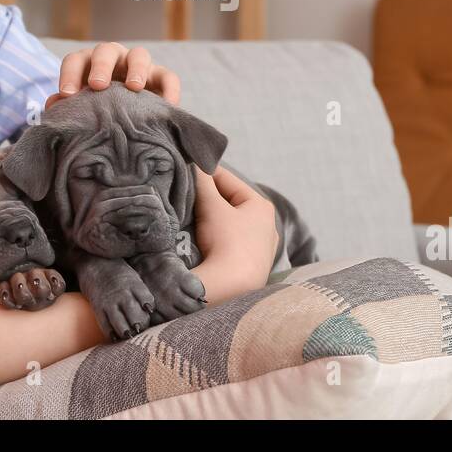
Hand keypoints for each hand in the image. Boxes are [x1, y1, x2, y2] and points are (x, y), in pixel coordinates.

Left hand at [45, 42, 180, 109]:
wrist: (127, 123)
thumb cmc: (96, 111)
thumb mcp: (82, 107)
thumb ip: (67, 106)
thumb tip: (53, 105)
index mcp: (87, 64)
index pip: (75, 60)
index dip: (69, 75)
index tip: (67, 95)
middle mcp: (113, 59)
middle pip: (105, 51)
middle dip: (101, 66)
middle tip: (97, 85)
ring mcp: (139, 66)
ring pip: (139, 55)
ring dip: (136, 69)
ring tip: (134, 87)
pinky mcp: (161, 77)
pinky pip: (168, 77)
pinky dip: (169, 88)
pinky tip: (167, 105)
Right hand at [190, 164, 278, 292]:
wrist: (231, 289)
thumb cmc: (226, 242)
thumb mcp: (212, 207)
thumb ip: (202, 182)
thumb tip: (194, 163)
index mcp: (262, 206)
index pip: (227, 180)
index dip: (204, 175)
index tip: (184, 173)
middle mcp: (267, 225)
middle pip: (229, 203)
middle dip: (207, 200)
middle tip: (184, 197)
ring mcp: (261, 248)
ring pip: (229, 224)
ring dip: (211, 221)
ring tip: (190, 219)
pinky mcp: (251, 267)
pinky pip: (230, 243)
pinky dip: (216, 239)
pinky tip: (202, 241)